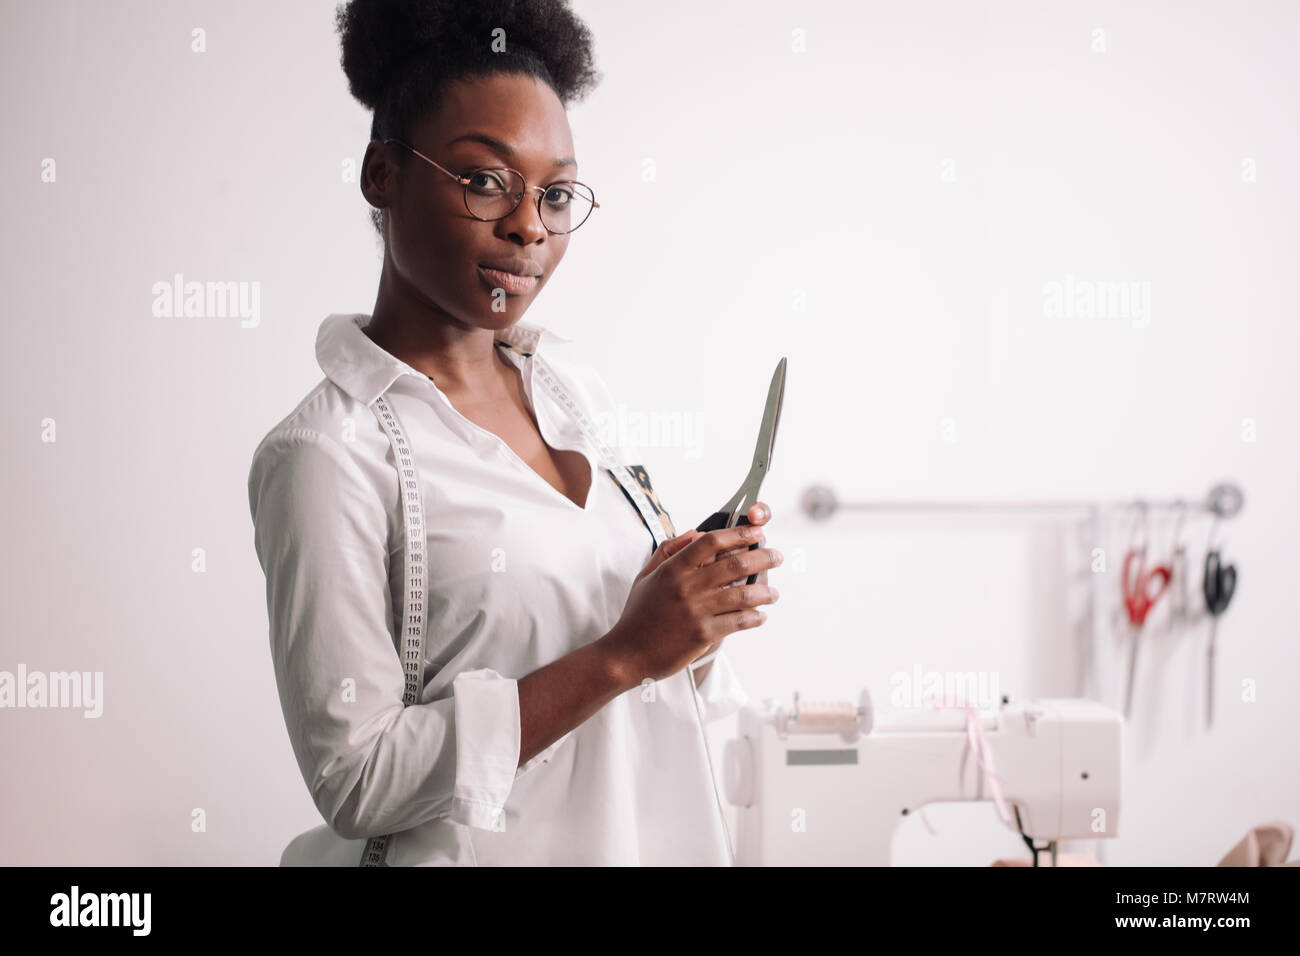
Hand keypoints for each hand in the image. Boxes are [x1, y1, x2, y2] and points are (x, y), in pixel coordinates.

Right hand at [603, 508, 781, 684]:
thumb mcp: (646, 576)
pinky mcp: (703, 634)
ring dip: (764, 592)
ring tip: (774, 593)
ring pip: (742, 595)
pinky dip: (754, 618)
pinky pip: (738, 622)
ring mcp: (696, 611)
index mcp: (673, 568)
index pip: (711, 541)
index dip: (738, 533)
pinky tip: (761, 616)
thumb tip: (695, 532)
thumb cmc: (638, 614)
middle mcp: (686, 586)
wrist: (627, 654)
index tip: (756, 531)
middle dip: (762, 557)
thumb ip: (668, 550)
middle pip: (734, 564)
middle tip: (777, 556)